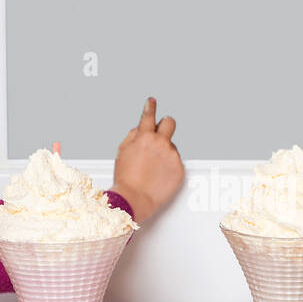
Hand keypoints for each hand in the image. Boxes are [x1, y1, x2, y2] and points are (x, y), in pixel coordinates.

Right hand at [111, 97, 183, 222]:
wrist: (135, 199)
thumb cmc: (126, 179)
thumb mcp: (122, 152)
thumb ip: (132, 136)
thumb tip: (140, 129)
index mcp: (144, 137)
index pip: (148, 116)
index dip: (150, 107)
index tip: (151, 102)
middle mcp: (161, 143)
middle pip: (170, 123)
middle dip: (165, 125)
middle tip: (161, 132)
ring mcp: (172, 156)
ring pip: (171, 147)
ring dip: (164, 152)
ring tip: (152, 168)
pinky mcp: (180, 169)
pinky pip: (176, 162)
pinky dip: (169, 167)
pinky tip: (159, 176)